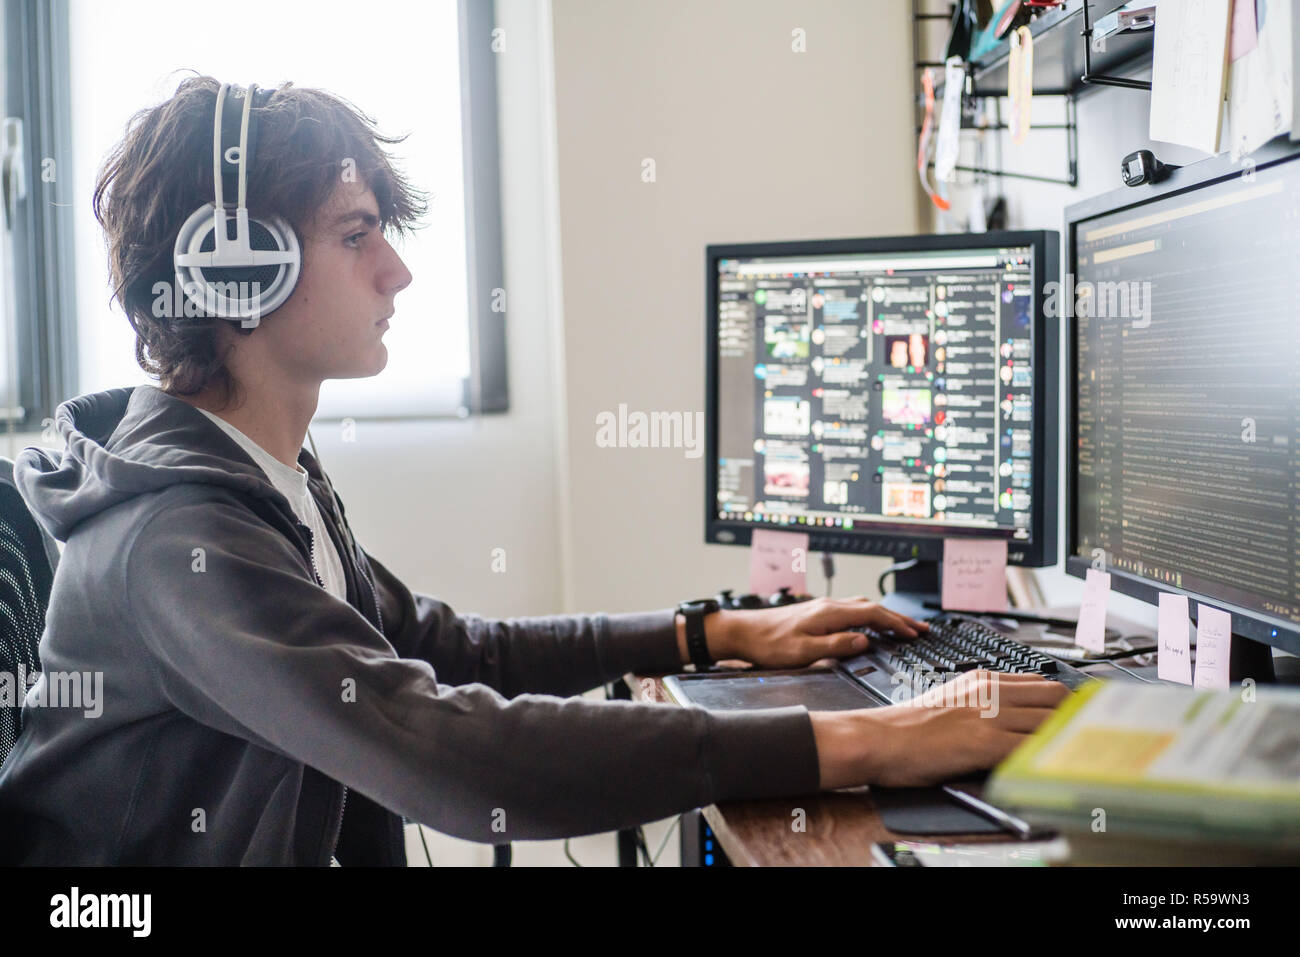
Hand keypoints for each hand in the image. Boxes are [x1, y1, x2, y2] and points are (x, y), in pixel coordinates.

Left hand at [687, 597, 927, 669]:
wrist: (742, 633)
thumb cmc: (768, 644)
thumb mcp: (803, 651)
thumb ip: (835, 645)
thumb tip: (864, 640)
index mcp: (829, 613)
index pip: (872, 615)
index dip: (896, 624)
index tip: (915, 633)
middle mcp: (828, 606)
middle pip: (872, 607)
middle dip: (898, 618)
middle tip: (920, 629)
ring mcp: (822, 608)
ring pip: (862, 607)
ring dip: (885, 616)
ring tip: (903, 627)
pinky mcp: (815, 613)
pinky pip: (852, 610)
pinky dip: (869, 616)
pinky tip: (870, 624)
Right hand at [810, 671, 1069, 788]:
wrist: (878, 737)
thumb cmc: (907, 726)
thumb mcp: (950, 698)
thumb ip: (984, 701)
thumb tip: (1013, 714)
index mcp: (983, 679)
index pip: (1041, 681)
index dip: (1064, 700)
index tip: (1077, 713)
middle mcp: (991, 692)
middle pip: (1055, 696)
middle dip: (1073, 716)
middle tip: (1082, 735)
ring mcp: (989, 716)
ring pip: (1050, 720)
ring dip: (1065, 739)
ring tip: (1074, 754)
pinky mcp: (983, 743)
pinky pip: (1030, 748)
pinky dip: (1044, 759)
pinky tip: (1049, 768)